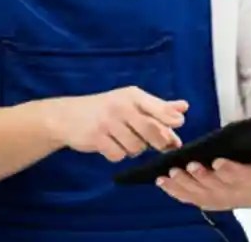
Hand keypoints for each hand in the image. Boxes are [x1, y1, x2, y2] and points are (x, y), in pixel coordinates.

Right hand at [51, 87, 186, 162]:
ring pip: (136, 148)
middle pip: (153, 132)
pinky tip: (109, 145)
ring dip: (133, 149)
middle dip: (157, 142)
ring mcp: (108, 122)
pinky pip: (118, 155)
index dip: (172, 121)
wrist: (67, 116)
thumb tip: (184, 108)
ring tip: (123, 140)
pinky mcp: (97, 137)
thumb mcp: (130, 102)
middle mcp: (121, 106)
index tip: (176, 126)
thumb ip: (158, 107)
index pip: (162, 109)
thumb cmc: (105, 109)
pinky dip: (117, 155)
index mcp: (133, 95)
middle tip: (151, 142)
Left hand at [156, 147, 250, 210]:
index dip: (232, 172)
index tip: (217, 162)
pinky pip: (195, 200)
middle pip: (223, 191)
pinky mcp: (217, 203)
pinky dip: (178, 193)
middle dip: (203, 179)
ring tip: (169, 173)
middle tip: (187, 165)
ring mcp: (232, 202)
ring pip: (205, 198)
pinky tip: (163, 183)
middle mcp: (249, 198)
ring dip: (185, 187)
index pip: (247, 179)